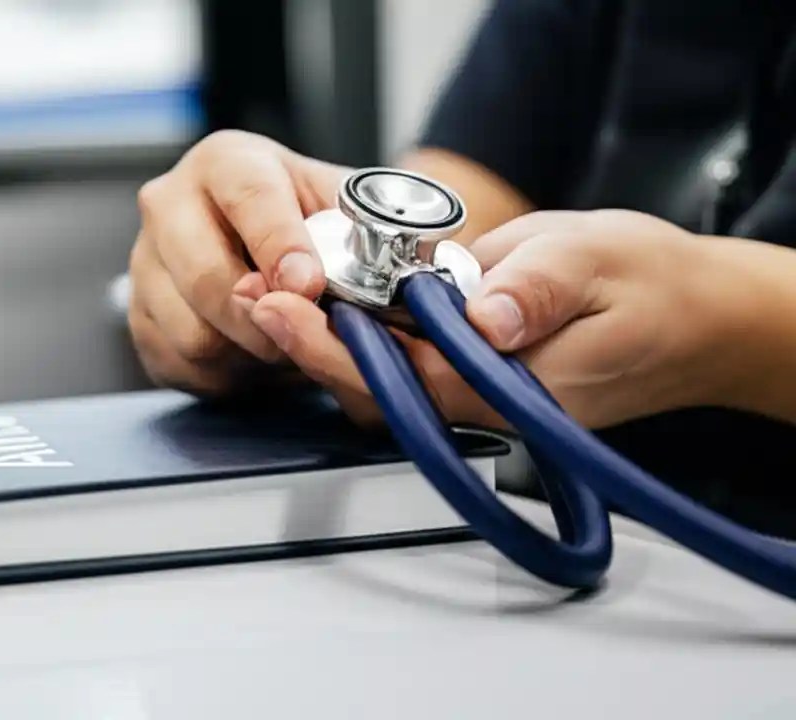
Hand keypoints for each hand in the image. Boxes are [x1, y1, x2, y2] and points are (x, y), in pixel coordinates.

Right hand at [127, 130, 348, 395]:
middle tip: (304, 332)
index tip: (309, 285)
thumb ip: (359, 228)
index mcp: (226, 163)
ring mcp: (145, 261)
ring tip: (283, 340)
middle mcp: (170, 203)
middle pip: (206, 277)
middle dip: (264, 318)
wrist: (263, 251)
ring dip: (249, 352)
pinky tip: (252, 353)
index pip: (250, 201)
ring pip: (194, 333)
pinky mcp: (138, 315)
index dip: (281, 247)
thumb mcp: (340, 206)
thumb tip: (389, 262)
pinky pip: (182, 363)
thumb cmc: (304, 224)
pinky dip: (227, 372)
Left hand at [250, 209, 735, 428]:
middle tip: (251, 297)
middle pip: (379, 386)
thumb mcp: (597, 263)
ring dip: (321, 341)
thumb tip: (487, 314)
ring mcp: (475, 393)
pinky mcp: (470, 374)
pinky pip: (401, 364)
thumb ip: (539, 289)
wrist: (685, 315)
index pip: (405, 379)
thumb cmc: (646, 287)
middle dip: (308, 346)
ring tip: (266, 294)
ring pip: (382, 380)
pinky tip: (317, 303)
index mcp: (512, 388)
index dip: (336, 348)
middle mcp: (484, 402)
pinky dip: (355, 336)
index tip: (285, 311)